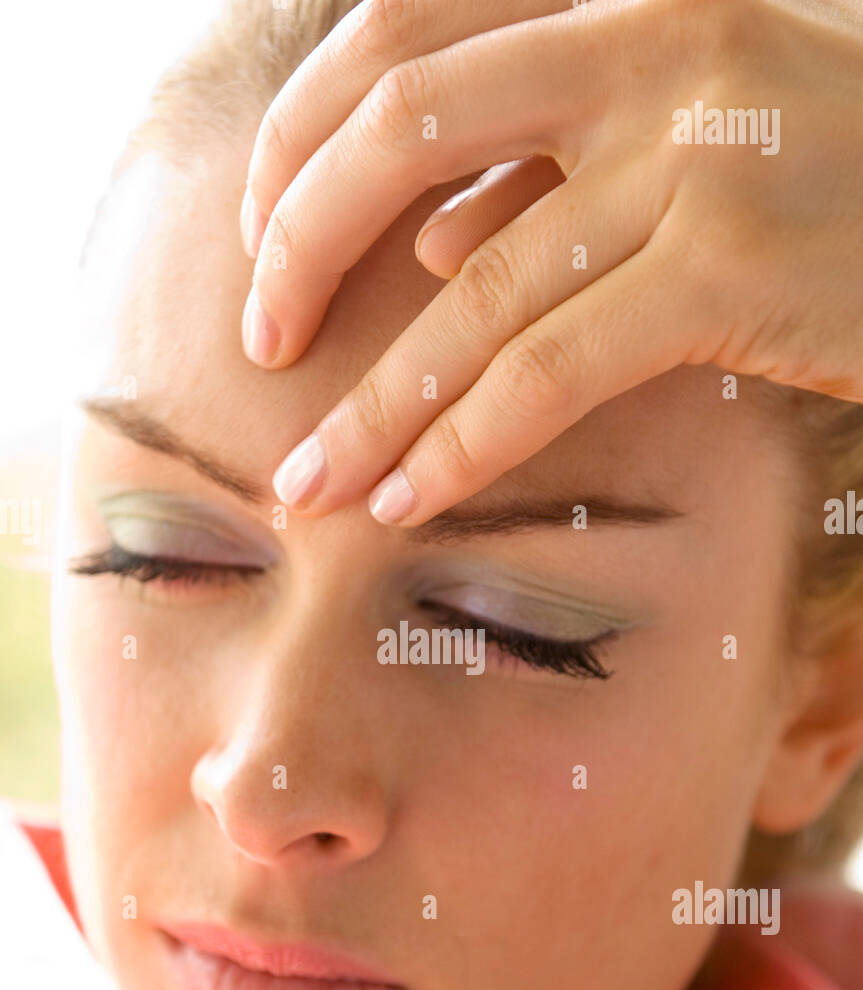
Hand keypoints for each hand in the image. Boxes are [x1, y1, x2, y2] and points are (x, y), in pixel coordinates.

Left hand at [240, 0, 862, 525]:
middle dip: (298, 245)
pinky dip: (464, 443)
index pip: (403, 27)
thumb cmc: (839, 179)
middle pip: (401, 126)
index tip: (262, 232)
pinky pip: (552, 371)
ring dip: (373, 401)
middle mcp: (650, 45)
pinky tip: (408, 496)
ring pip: (474, 292)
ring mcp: (691, 154)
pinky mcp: (728, 267)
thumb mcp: (693, 134)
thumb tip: (436, 238)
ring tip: (311, 480)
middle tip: (260, 347)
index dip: (301, 130)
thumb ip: (562, 167)